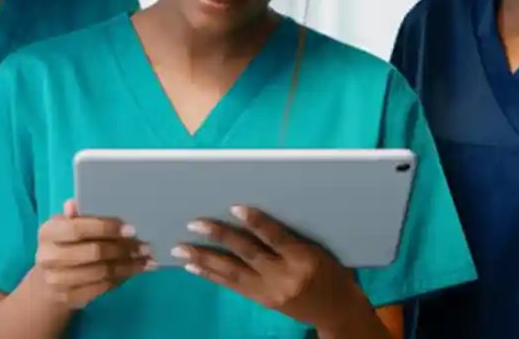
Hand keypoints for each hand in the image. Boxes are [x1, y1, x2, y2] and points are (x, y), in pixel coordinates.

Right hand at [33, 199, 154, 309]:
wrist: (48, 282)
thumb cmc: (63, 245)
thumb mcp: (65, 226)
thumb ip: (75, 217)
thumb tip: (73, 203)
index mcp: (47, 233)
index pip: (77, 229)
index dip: (105, 229)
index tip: (131, 229)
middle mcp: (49, 258)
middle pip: (93, 253)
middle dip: (124, 249)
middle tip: (146, 246)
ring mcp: (59, 281)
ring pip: (102, 272)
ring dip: (129, 265)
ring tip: (147, 259)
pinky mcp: (71, 298)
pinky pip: (103, 287)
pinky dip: (123, 277)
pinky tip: (137, 270)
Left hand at [175, 205, 367, 329]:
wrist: (337, 311)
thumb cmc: (331, 272)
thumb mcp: (318, 250)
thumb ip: (290, 238)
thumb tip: (254, 217)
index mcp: (304, 259)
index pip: (276, 237)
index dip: (256, 222)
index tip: (234, 206)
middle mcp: (284, 277)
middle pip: (248, 253)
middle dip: (220, 237)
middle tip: (195, 224)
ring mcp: (270, 291)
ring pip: (233, 272)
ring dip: (205, 259)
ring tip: (181, 249)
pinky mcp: (262, 301)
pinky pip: (232, 286)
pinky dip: (211, 275)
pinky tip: (194, 267)